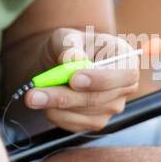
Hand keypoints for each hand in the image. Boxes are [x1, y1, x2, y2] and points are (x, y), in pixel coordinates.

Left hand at [24, 27, 139, 133]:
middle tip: (34, 94)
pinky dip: (55, 114)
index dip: (101, 79)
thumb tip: (73, 61)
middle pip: (100, 99)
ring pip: (84, 114)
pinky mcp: (95, 122)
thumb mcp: (66, 37)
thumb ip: (70, 46)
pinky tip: (46, 101)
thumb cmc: (70, 47)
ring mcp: (111, 107)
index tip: (73, 79)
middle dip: (65, 97)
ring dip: (54, 105)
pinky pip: (74, 124)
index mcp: (126, 60)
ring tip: (34, 93)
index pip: (126, 75)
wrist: (60, 64)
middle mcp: (124, 87)